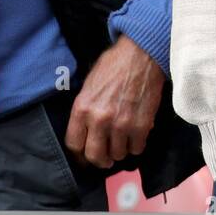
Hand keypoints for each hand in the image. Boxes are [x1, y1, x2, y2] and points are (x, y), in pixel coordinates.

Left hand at [65, 35, 164, 168]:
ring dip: (120, 150)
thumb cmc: (113, 65)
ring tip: (122, 140)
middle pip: (95, 156)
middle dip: (100, 160)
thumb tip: (84, 131)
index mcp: (82, 108)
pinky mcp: (142, 126)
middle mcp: (99, 119)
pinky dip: (136, 145)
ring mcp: (121, 124)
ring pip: (118, 155)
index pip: (74, 144)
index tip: (85, 154)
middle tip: (105, 157)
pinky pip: (137, 149)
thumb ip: (84, 110)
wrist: (141, 55)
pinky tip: (135, 135)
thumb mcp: (88, 85)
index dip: (79, 154)